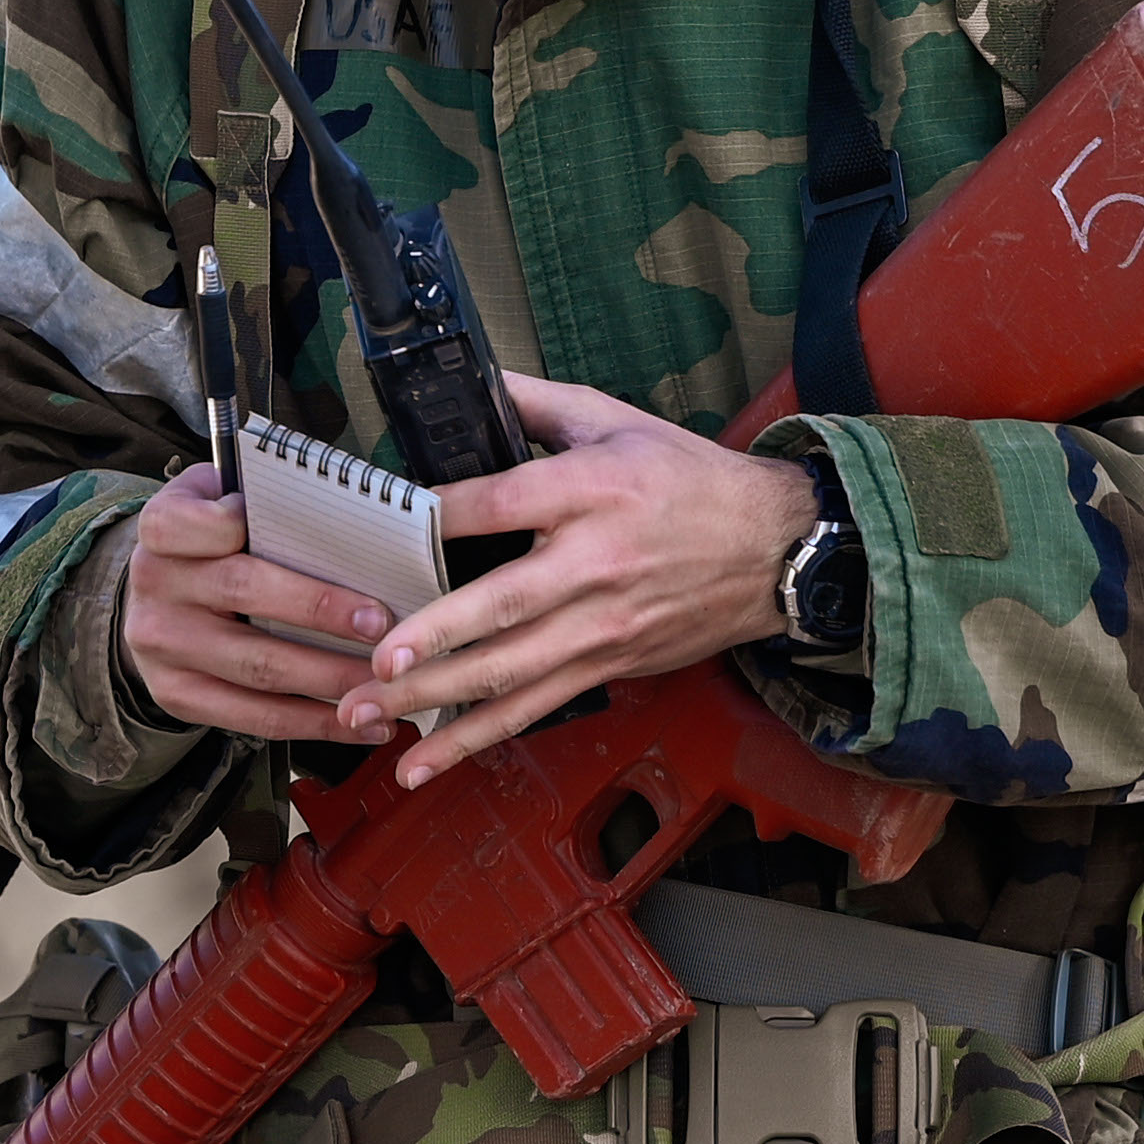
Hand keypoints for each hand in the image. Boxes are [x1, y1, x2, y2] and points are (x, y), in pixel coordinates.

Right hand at [117, 464, 410, 739]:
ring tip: (386, 681)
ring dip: (330, 678)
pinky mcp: (177, 695)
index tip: (313, 536)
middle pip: (244, 593)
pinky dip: (314, 722)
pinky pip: (254, 717)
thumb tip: (364, 511)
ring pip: (258, 667)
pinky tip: (358, 723)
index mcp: (163, 527)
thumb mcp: (220, 498)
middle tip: (382, 625)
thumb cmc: (211, 543)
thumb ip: (266, 496)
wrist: (157, 598)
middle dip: (321, 610)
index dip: (252, 528)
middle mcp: (154, 584)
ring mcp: (161, 645)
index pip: (204, 521)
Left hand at [350, 373, 818, 782]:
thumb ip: (535, 403)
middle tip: (374, 660)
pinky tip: (425, 763)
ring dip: (435, 702)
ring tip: (366, 715)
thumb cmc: (690, 481)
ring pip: (510, 671)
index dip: (436, 518)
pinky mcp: (608, 665)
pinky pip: (533, 708)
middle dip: (435, 637)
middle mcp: (594, 563)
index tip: (377, 529)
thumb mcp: (617, 422)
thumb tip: (467, 381)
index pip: (499, 503)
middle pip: (503, 605)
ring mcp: (602, 625)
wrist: (778, 546)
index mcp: (591, 491)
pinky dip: (476, 739)